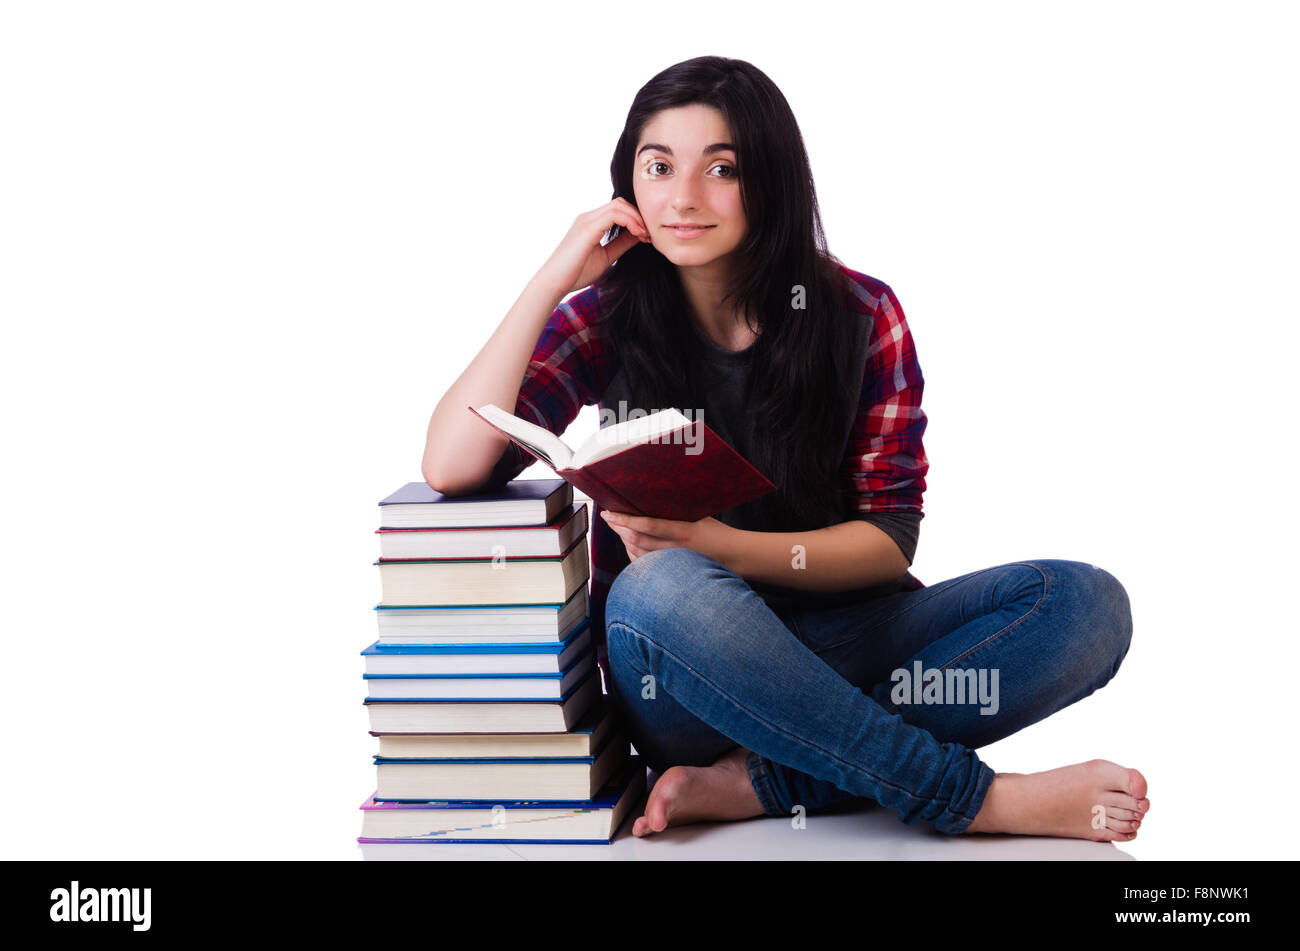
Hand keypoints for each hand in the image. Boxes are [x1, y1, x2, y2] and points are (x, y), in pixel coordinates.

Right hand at [536, 198, 652, 297]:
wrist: (553, 283)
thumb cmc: (575, 273)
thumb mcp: (606, 256)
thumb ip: (621, 244)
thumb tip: (639, 235)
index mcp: (591, 223)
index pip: (618, 209)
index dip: (636, 219)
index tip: (647, 236)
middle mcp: (587, 217)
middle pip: (620, 203)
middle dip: (638, 216)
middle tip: (648, 235)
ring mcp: (586, 221)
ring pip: (618, 205)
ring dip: (636, 218)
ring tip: (645, 235)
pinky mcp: (587, 229)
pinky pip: (614, 215)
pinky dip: (630, 222)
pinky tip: (638, 235)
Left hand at [600, 509, 732, 564]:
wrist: (734, 556)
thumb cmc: (718, 532)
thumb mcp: (701, 514)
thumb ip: (678, 509)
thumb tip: (656, 495)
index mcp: (683, 531)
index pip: (647, 526)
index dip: (625, 520)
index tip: (610, 513)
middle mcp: (676, 549)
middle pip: (636, 540)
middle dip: (618, 528)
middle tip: (608, 517)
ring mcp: (672, 563)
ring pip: (638, 553)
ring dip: (623, 540)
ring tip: (616, 528)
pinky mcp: (671, 572)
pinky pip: (645, 564)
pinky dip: (632, 554)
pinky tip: (629, 545)